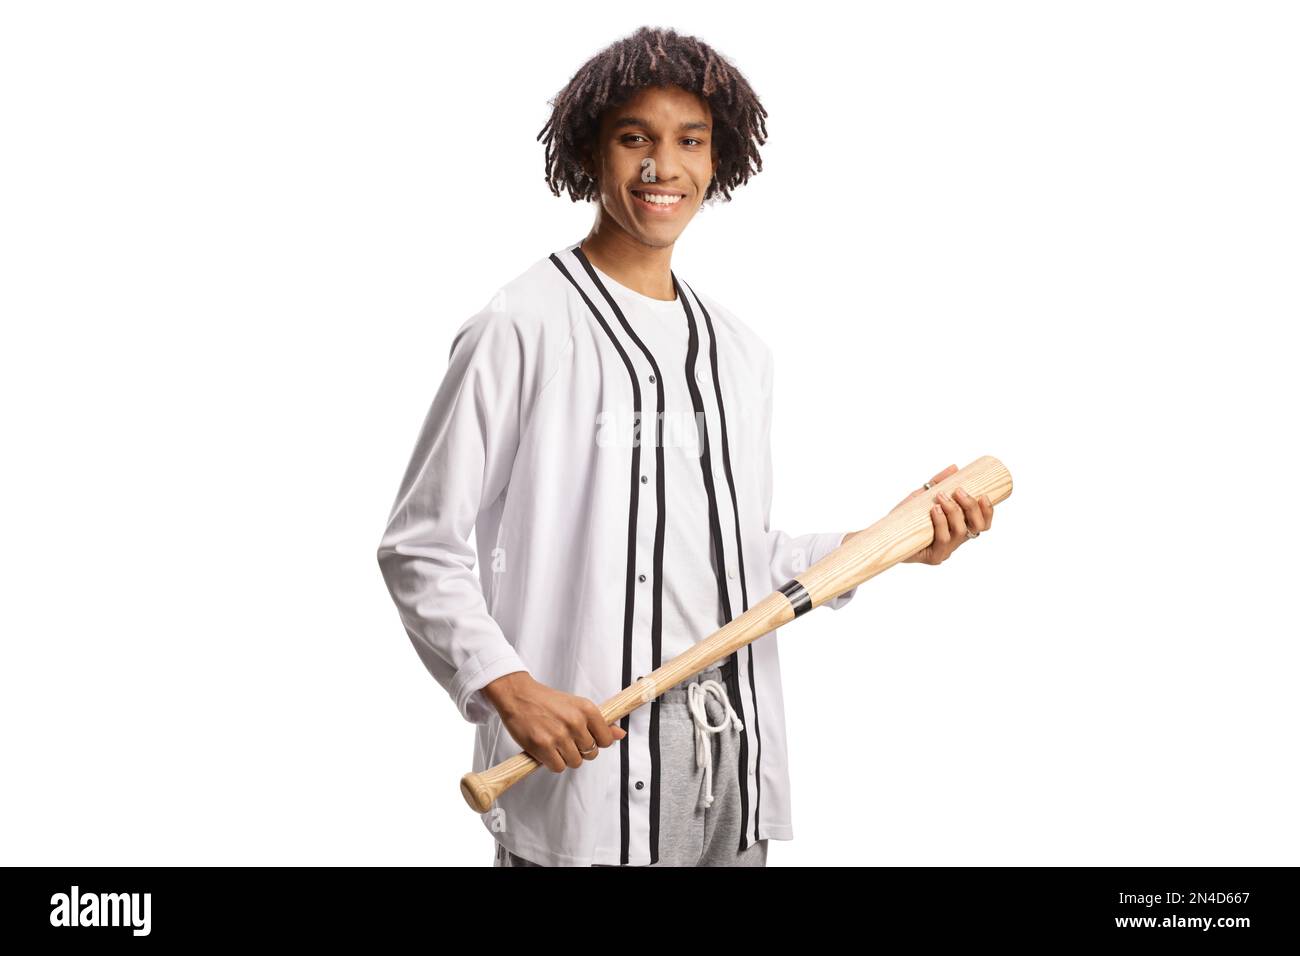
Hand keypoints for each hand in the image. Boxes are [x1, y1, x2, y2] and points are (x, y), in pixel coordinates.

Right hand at [481, 671, 626, 772]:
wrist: (518, 695)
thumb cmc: (546, 701)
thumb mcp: (577, 706)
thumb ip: (600, 722)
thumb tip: (620, 734)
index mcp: (587, 710)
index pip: (606, 740)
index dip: (596, 743)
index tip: (586, 739)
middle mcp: (575, 722)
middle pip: (591, 753)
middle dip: (580, 750)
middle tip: (567, 740)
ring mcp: (559, 735)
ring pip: (576, 762)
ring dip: (566, 758)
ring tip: (556, 745)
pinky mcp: (543, 746)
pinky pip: (558, 767)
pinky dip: (553, 763)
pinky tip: (548, 751)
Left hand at [896, 464, 994, 565]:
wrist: (885, 534)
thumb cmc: (906, 517)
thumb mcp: (923, 496)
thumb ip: (938, 483)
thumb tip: (954, 467)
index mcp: (959, 528)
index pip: (983, 523)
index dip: (988, 511)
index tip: (983, 495)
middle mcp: (956, 541)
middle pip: (977, 527)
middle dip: (971, 507)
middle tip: (958, 491)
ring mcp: (946, 551)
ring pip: (960, 532)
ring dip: (953, 511)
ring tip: (941, 497)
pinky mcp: (933, 557)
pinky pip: (943, 541)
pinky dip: (941, 523)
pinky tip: (935, 510)